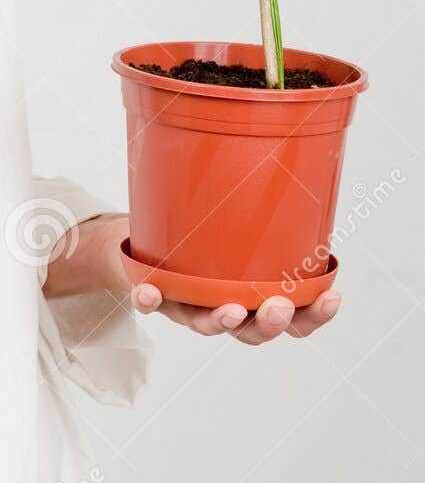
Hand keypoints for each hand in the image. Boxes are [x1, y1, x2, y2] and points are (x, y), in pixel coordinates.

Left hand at [45, 212, 342, 341]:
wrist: (153, 246)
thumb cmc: (213, 232)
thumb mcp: (247, 221)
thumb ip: (270, 204)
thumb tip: (300, 151)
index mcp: (257, 297)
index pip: (296, 319)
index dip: (316, 314)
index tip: (332, 297)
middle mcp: (227, 308)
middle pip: (253, 331)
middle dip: (269, 323)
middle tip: (279, 306)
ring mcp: (190, 306)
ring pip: (206, 323)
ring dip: (219, 320)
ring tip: (229, 309)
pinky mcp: (155, 295)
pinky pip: (151, 302)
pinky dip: (149, 300)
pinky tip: (149, 293)